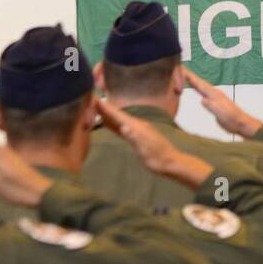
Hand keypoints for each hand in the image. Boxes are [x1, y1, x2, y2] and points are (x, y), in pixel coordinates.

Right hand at [96, 99, 213, 189]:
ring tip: (98, 110)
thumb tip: (124, 126)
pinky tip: (111, 125)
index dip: (107, 109)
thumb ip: (134, 137)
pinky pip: (123, 128)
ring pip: (120, 121)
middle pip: (119, 116)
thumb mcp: (145, 148)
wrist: (171, 163)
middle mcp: (138, 126)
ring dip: (109, 116)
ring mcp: (139, 131)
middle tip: (92, 102)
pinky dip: (115, 124)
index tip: (96, 100)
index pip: (119, 116)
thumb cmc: (157, 157)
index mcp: (137, 127)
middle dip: (106, 109)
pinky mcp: (139, 137)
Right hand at [183, 69, 261, 137]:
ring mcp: (214, 98)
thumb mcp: (220, 112)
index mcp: (214, 94)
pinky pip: (203, 93)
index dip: (191, 77)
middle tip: (182, 69)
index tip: (183, 70)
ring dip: (194, 82)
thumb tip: (202, 99)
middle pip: (199, 83)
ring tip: (186, 77)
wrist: (239, 122)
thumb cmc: (231, 117)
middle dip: (190, 76)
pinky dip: (198, 89)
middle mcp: (213, 94)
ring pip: (201, 87)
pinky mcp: (214, 104)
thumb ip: (211, 105)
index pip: (200, 84)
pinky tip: (197, 90)